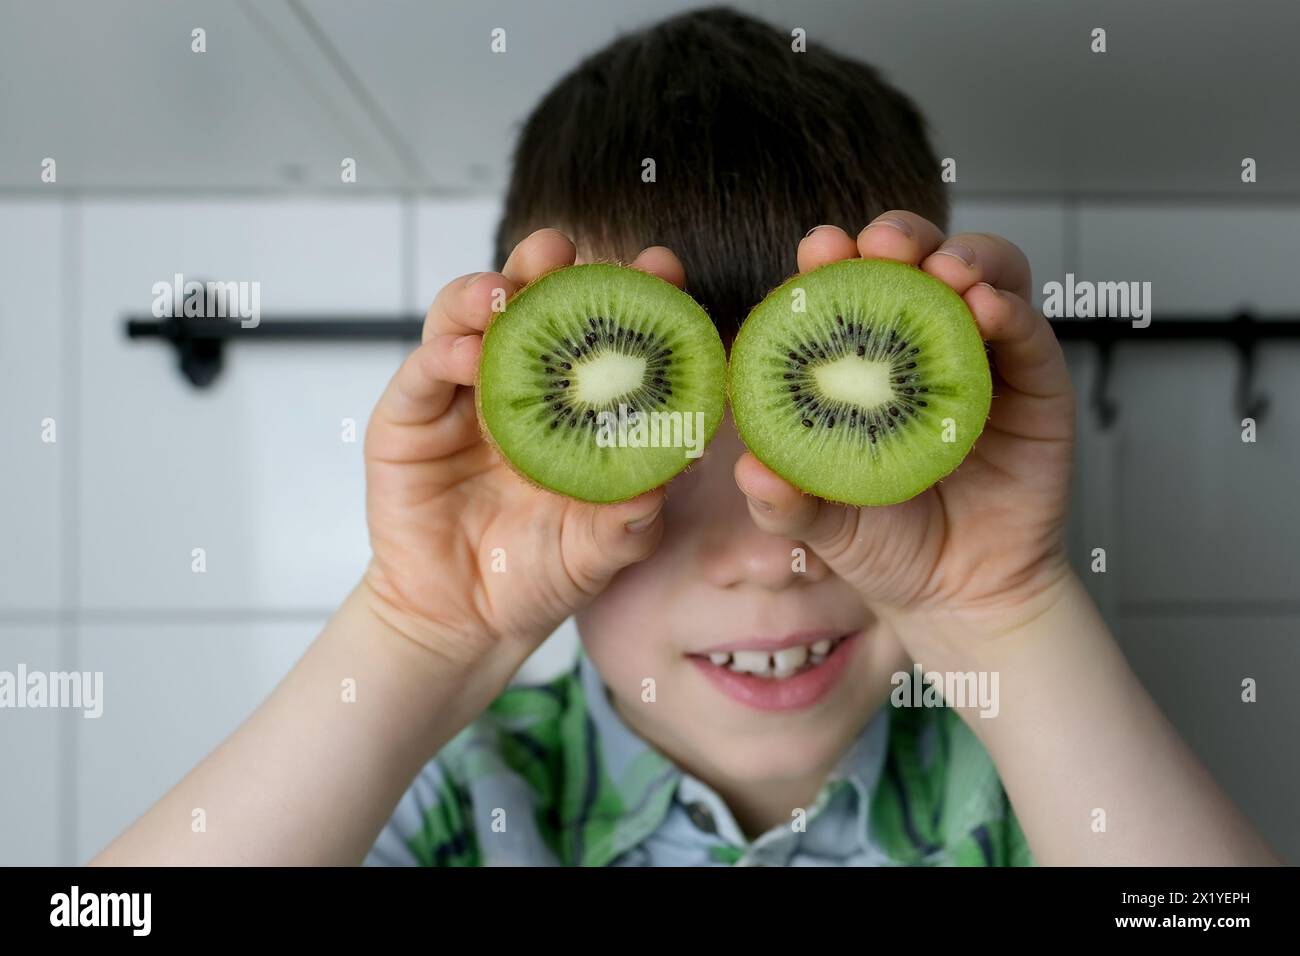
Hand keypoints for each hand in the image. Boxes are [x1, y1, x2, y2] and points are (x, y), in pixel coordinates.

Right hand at [361, 229, 676, 663]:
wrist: (465, 620)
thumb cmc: (542, 574)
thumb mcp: (599, 551)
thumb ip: (627, 523)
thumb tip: (656, 490)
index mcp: (575, 402)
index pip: (603, 333)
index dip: (632, 296)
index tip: (662, 267)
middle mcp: (518, 384)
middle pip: (529, 304)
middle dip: (545, 268)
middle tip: (562, 251)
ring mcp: (459, 397)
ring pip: (465, 321)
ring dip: (484, 295)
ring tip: (505, 293)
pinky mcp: (406, 421)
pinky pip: (420, 374)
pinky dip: (441, 353)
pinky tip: (465, 352)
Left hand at [735, 212, 1075, 650]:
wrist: (959, 595)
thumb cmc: (884, 544)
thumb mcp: (822, 526)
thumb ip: (785, 501)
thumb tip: (748, 471)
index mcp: (862, 358)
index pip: (847, 289)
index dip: (832, 260)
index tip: (818, 251)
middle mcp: (924, 343)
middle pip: (917, 261)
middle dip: (899, 237)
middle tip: (879, 245)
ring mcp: (985, 356)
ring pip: (985, 273)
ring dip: (963, 256)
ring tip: (944, 271)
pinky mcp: (1038, 383)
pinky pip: (1030, 332)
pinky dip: (1012, 309)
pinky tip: (988, 310)